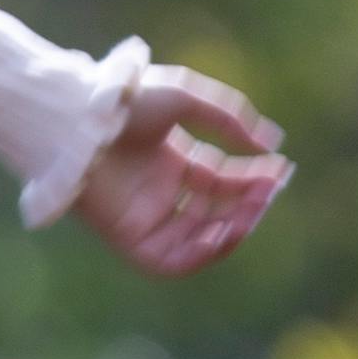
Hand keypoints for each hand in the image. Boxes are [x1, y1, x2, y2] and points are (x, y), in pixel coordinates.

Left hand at [71, 66, 288, 275]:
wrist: (78, 118)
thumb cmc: (124, 102)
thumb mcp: (186, 98)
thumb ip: (229, 118)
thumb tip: (272, 143)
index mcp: (169, 161)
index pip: (220, 180)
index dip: (251, 179)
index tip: (279, 171)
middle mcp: (158, 191)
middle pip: (214, 210)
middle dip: (246, 204)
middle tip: (269, 192)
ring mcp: (144, 216)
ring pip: (197, 237)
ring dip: (229, 230)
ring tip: (250, 213)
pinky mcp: (128, 238)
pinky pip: (169, 260)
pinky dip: (197, 255)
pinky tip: (220, 234)